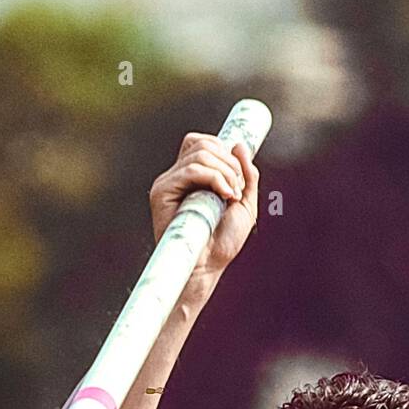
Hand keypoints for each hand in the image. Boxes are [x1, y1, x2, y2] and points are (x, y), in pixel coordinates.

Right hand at [149, 131, 259, 282]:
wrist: (208, 266)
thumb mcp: (245, 204)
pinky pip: (190, 170)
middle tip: (237, 191)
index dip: (225, 152)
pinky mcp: (162, 191)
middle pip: (204, 143)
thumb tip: (239, 145)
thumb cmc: (223, 242)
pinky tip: (224, 196)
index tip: (239, 182)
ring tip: (231, 198)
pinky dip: (214, 178)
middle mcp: (178, 175)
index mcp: (193, 175)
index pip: (204, 142)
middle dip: (230, 164)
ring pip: (200, 154)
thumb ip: (247, 175)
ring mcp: (169, 182)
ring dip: (226, 173)